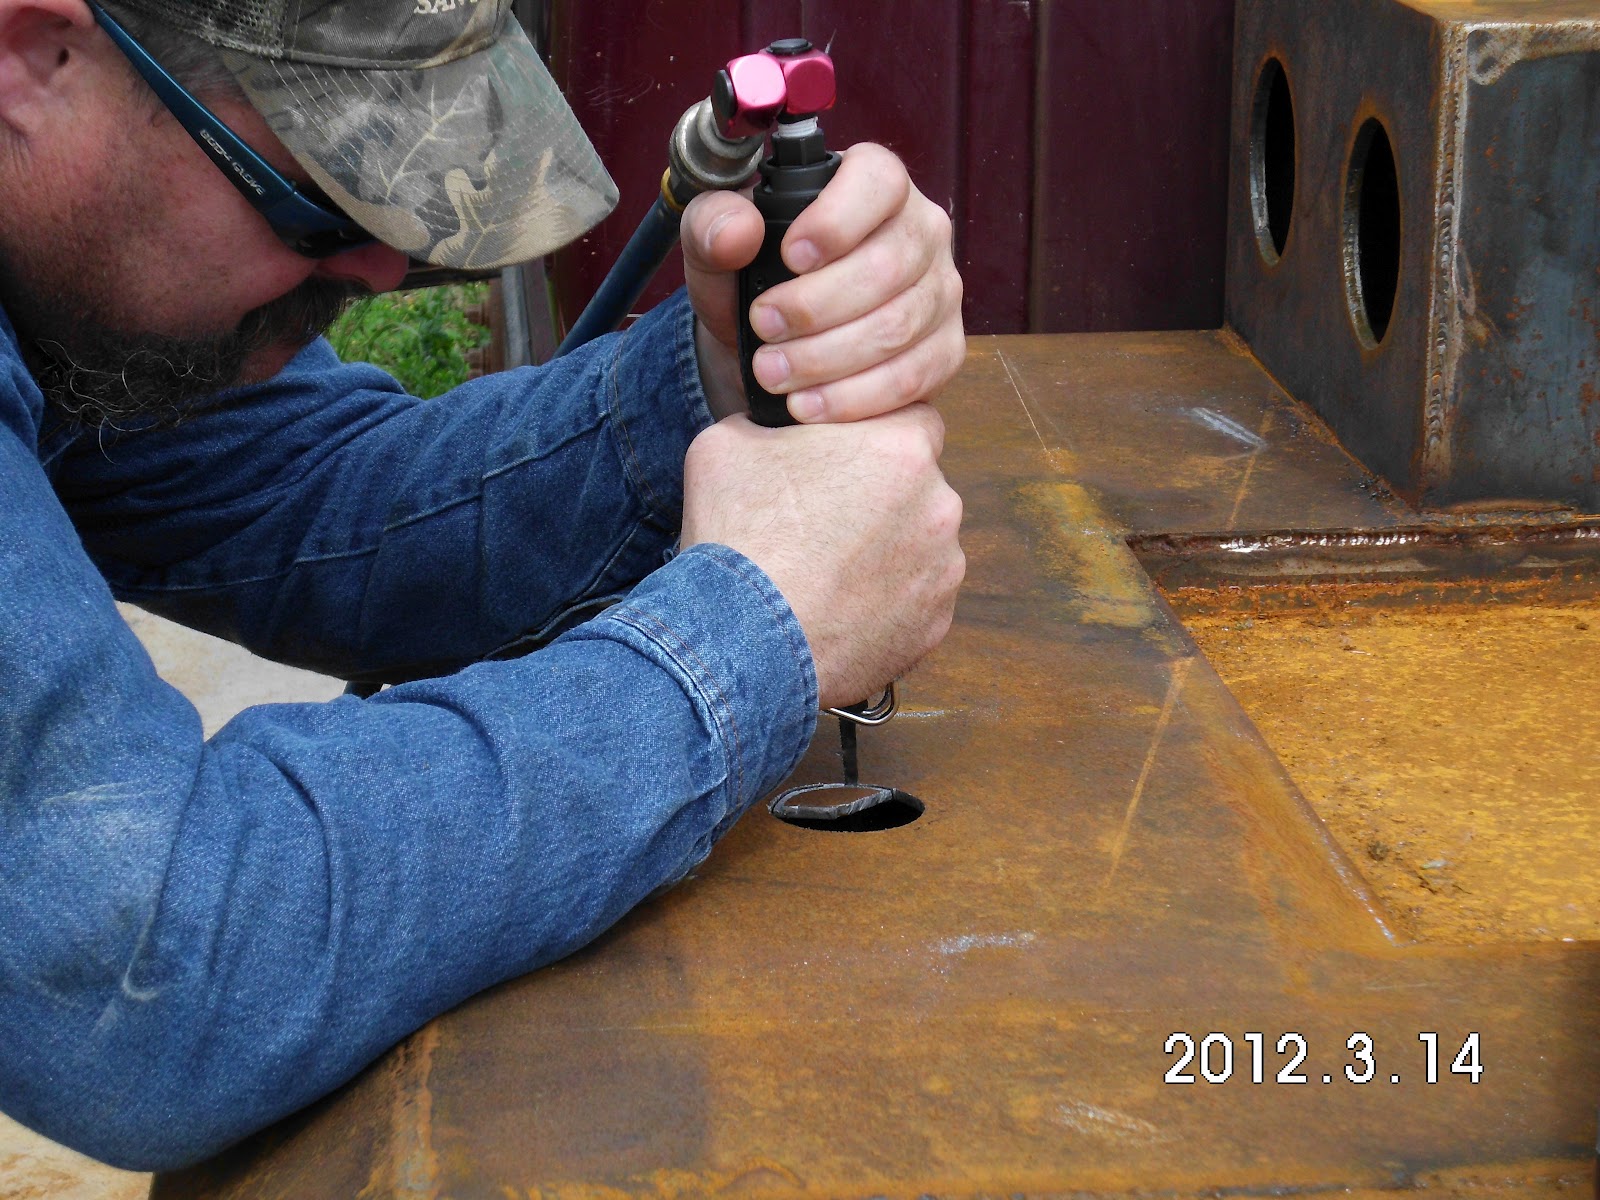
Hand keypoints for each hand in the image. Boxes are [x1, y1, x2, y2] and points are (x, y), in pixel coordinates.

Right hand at [680, 404, 963, 709]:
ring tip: (825, 572)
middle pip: (917, 487)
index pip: (913, 419)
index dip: (875, 437)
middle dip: (879, 498)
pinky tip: (837, 608)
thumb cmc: (738, 536)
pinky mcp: (934, 624)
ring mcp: (942, 570)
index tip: (844, 458)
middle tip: (823, 520)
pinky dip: (884, 603)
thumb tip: (777, 426)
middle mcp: (939, 505)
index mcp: (901, 447)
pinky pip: (913, 601)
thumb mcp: (729, 441)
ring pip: (917, 546)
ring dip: (883, 552)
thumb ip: (774, 421)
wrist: (740, 639)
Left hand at [681, 143, 965, 423]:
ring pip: (899, 326)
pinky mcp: (945, 350)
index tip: (790, 256)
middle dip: (816, 305)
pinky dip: (853, 397)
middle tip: (764, 326)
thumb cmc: (756, 281)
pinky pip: (912, 377)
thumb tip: (738, 232)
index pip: (879, 182)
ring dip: (827, 357)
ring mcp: (940, 292)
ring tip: (773, 371)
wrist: (776, 346)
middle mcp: (922, 231)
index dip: (837, 220)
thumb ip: (713, 226)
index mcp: (876, 184)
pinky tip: (807, 404)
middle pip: (888, 265)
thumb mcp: (716, 247)